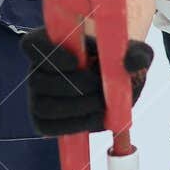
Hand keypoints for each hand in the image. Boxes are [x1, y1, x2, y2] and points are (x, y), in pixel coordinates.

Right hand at [20, 28, 152, 136]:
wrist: (114, 81)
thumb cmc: (118, 60)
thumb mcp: (133, 52)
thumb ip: (137, 54)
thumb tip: (131, 63)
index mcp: (50, 42)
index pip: (31, 45)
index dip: (48, 54)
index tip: (76, 61)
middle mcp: (37, 69)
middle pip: (38, 80)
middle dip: (73, 86)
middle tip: (99, 88)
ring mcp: (37, 96)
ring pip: (43, 106)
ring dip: (75, 108)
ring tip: (101, 103)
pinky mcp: (43, 120)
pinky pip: (48, 127)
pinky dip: (75, 124)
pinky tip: (97, 117)